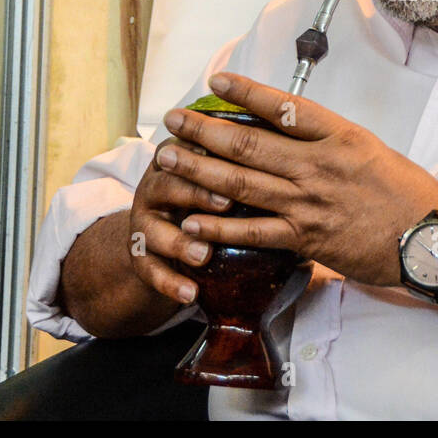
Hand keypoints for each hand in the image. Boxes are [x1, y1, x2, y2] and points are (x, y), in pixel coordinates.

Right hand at [127, 133, 232, 305]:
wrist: (161, 235)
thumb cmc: (204, 196)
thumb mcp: (220, 172)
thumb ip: (245, 160)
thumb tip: (297, 142)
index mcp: (176, 160)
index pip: (187, 148)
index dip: (210, 152)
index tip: (238, 157)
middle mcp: (155, 187)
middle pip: (167, 183)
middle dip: (196, 192)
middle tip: (227, 203)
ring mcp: (144, 222)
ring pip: (152, 230)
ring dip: (179, 242)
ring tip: (203, 254)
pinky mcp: (140, 256)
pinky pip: (149, 271)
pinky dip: (170, 283)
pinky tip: (190, 294)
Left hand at [157, 73, 437, 286]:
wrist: (429, 239)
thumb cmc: (406, 193)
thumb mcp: (370, 149)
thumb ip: (328, 139)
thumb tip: (290, 126)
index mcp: (338, 136)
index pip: (284, 106)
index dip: (246, 92)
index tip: (217, 81)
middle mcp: (319, 165)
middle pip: (250, 143)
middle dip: (204, 130)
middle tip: (173, 120)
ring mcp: (309, 202)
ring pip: (242, 183)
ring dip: (199, 171)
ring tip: (168, 160)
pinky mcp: (306, 238)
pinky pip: (254, 230)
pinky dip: (220, 226)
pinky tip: (192, 220)